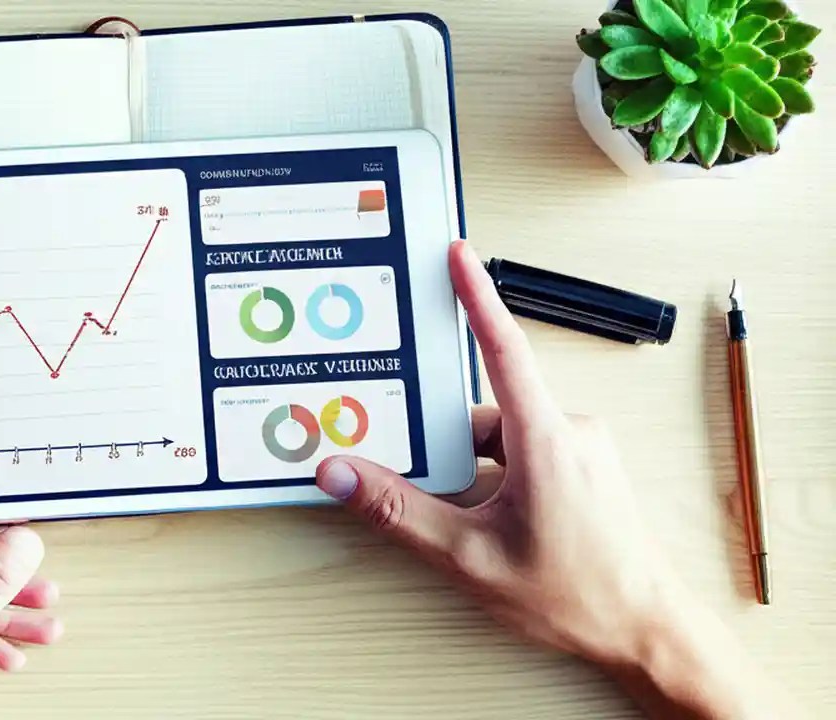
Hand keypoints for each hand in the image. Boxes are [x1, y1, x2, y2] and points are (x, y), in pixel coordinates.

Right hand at [315, 241, 801, 718]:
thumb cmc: (576, 595)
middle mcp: (568, 432)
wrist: (646, 630)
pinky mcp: (582, 467)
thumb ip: (399, 512)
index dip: (476, 296)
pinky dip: (493, 477)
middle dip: (443, 446)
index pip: (503, 349)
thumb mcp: (469, 558)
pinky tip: (489, 522)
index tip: (457, 255)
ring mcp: (579, 449)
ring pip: (499, 437)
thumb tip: (343, 474)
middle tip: (430, 486)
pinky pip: (521, 452)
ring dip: (469, 470)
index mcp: (545, 440)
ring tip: (469, 527)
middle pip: (481, 410)